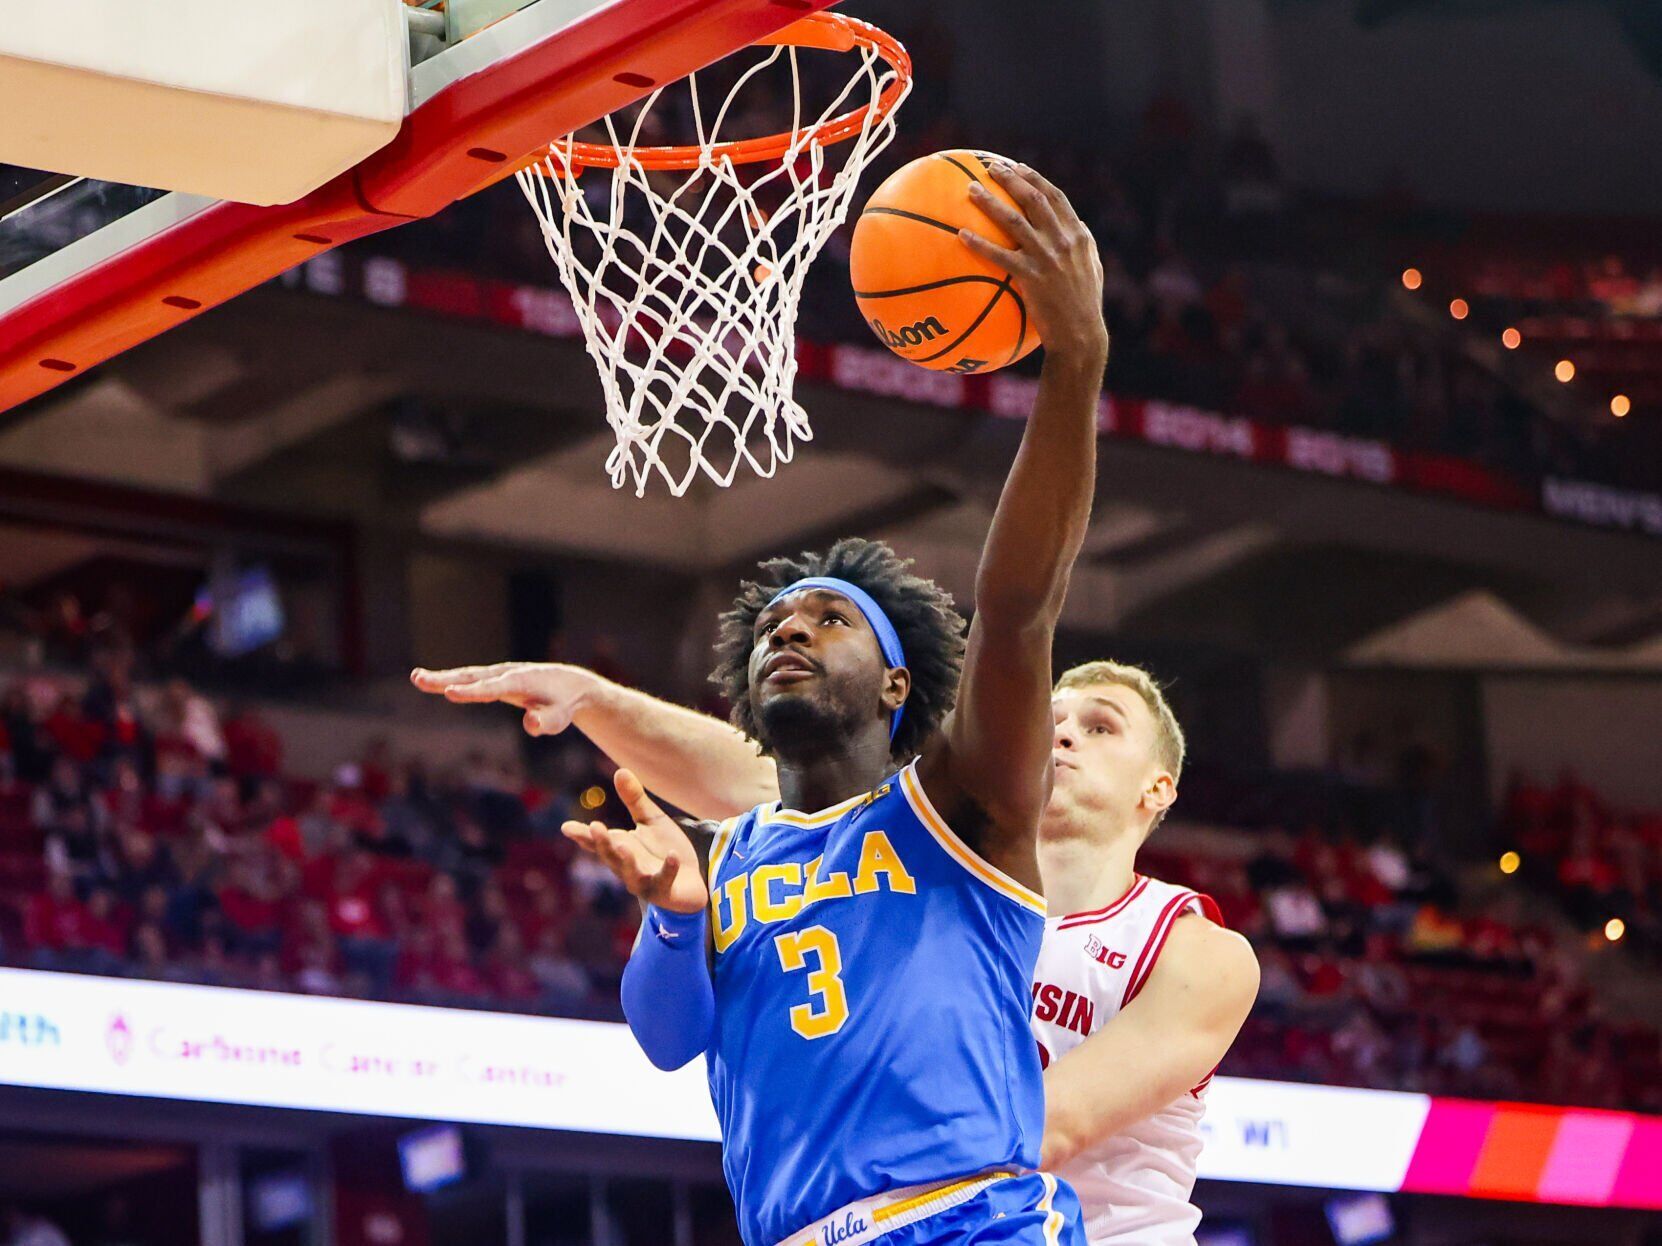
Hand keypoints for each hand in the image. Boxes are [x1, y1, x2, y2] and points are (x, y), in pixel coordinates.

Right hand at [411, 662, 593, 736]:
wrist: (569, 685)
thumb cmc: (562, 705)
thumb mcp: (558, 717)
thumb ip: (545, 721)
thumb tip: (531, 724)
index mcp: (519, 683)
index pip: (491, 689)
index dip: (471, 692)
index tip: (449, 693)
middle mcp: (505, 674)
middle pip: (471, 677)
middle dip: (445, 679)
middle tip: (418, 679)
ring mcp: (499, 674)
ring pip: (467, 675)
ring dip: (442, 677)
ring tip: (417, 677)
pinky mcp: (495, 679)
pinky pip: (470, 678)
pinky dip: (451, 679)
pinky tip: (433, 682)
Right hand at [561, 770, 709, 913]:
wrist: (689, 881)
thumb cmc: (663, 850)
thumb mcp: (650, 820)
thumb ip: (634, 800)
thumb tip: (620, 770)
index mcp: (620, 848)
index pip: (597, 842)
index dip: (582, 835)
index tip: (567, 827)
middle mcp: (626, 867)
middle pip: (610, 856)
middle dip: (602, 843)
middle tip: (594, 827)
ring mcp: (643, 881)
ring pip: (631, 873)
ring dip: (627, 861)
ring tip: (623, 845)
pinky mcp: (664, 890)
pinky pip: (664, 881)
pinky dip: (668, 869)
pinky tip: (673, 857)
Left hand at [959, 162, 1107, 361]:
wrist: (1081, 335)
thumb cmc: (1084, 306)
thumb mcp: (1091, 269)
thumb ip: (1083, 245)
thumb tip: (1075, 227)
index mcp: (1077, 235)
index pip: (1055, 198)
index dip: (1035, 179)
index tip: (1018, 167)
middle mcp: (1063, 241)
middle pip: (1034, 199)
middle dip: (1011, 179)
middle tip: (989, 168)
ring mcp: (1047, 258)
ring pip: (1014, 220)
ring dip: (990, 202)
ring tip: (970, 189)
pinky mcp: (1031, 277)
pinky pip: (999, 255)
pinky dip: (979, 243)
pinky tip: (960, 235)